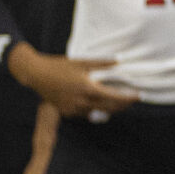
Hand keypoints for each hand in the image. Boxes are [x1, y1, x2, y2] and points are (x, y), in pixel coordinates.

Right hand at [11, 52, 139, 118]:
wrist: (35, 74)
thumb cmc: (59, 65)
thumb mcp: (82, 62)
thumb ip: (102, 63)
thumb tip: (120, 60)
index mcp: (87, 88)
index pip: (113, 97)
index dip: (128, 98)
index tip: (139, 96)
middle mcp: (81, 101)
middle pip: (108, 107)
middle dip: (123, 105)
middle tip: (133, 101)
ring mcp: (72, 108)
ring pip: (97, 112)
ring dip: (110, 109)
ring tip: (120, 103)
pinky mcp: (65, 111)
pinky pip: (85, 113)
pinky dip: (95, 110)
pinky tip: (101, 106)